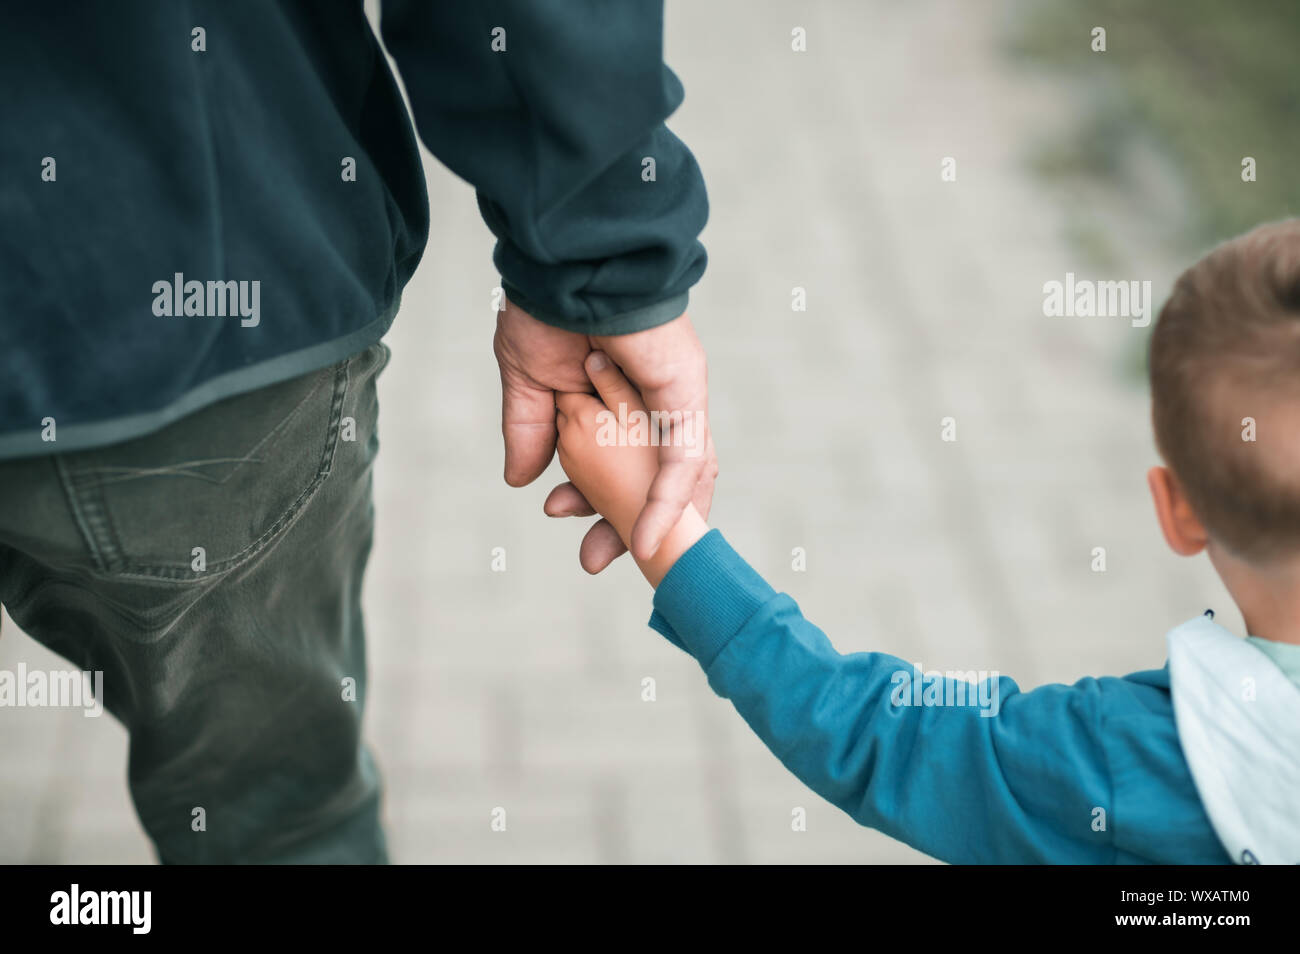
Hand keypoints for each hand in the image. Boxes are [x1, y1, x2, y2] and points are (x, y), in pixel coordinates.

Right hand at [495, 298, 716, 571]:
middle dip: (622, 524)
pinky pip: (683, 459)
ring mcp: (674, 401)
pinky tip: (644, 541)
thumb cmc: (548, 306)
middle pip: (654, 481)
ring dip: (648, 523)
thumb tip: (520, 480)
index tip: (562, 518)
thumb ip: (531, 431)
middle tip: (591, 559)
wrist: (564, 264)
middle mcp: (653, 406)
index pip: (621, 465)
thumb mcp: (528, 381)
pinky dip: (665, 503)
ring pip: (678, 478)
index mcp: (619, 402)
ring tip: (618, 556)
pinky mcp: (684, 394)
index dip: (597, 501)